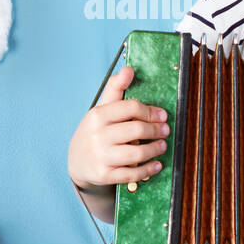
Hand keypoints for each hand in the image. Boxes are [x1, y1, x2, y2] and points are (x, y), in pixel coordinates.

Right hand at [68, 65, 170, 191]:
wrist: (77, 161)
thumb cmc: (95, 131)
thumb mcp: (101, 108)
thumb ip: (116, 88)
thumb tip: (129, 69)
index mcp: (98, 115)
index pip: (130, 108)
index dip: (150, 111)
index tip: (163, 115)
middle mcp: (98, 136)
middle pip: (136, 130)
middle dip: (156, 130)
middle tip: (166, 130)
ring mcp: (101, 156)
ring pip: (136, 153)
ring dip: (155, 149)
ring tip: (162, 145)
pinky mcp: (105, 175)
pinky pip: (132, 173)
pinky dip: (148, 169)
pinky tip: (156, 164)